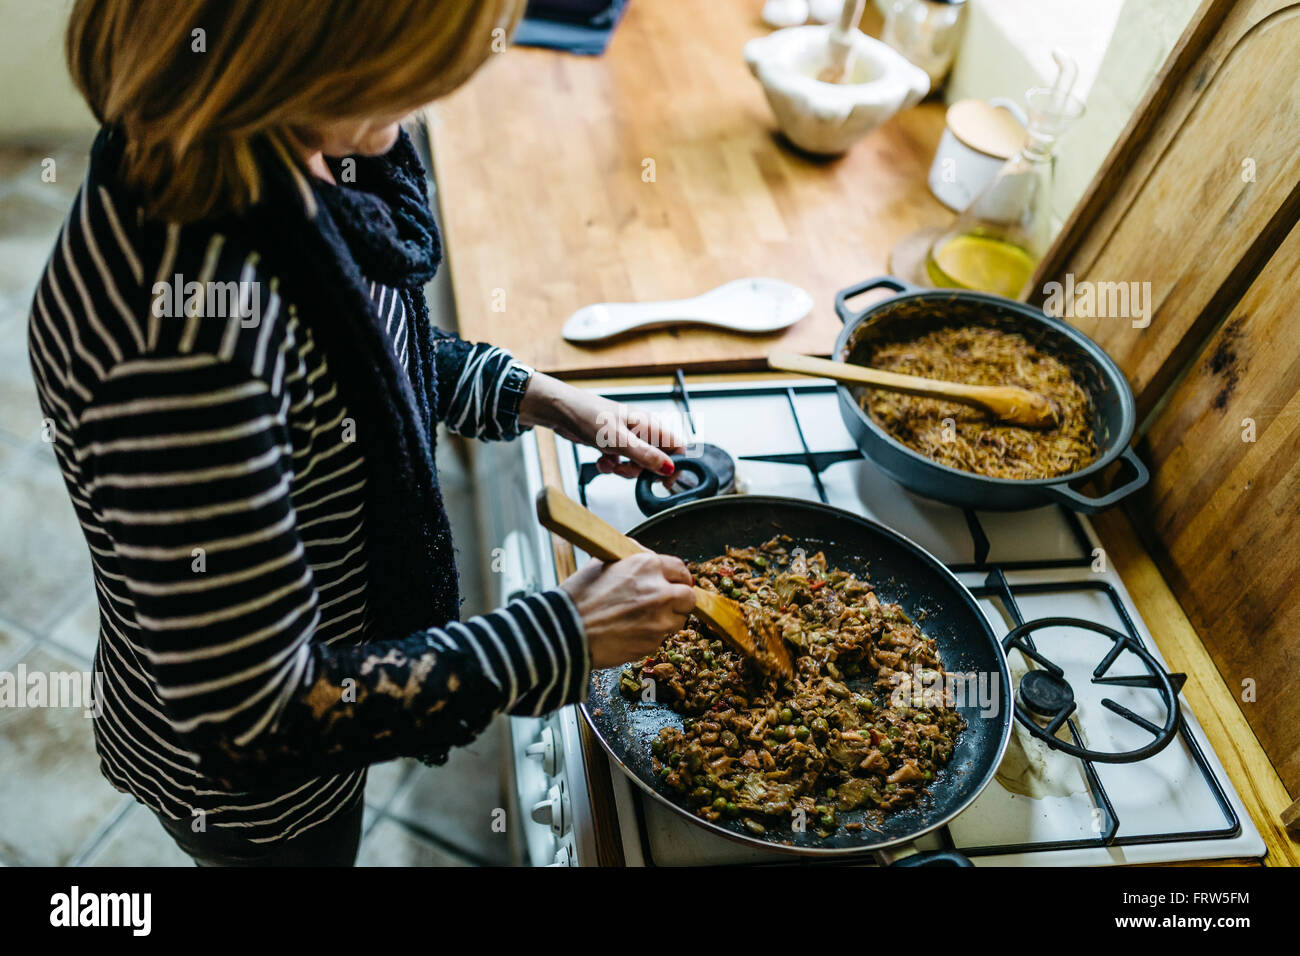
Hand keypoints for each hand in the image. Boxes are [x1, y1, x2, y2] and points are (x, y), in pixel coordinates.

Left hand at [520, 373, 685, 478]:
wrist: (561, 411)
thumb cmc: (588, 416)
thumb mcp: (619, 441)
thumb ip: (646, 456)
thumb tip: (669, 468)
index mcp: (649, 425)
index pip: (677, 447)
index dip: (674, 465)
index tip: (661, 479)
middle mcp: (641, 430)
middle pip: (656, 459)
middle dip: (641, 471)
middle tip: (625, 470)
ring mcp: (627, 437)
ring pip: (638, 463)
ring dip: (624, 470)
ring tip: (610, 465)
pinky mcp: (614, 443)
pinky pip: (622, 461)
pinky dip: (612, 466)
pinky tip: (602, 461)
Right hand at [560, 553, 695, 668]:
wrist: (565, 631)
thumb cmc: (579, 597)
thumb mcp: (603, 563)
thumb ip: (632, 560)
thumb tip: (647, 559)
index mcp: (647, 566)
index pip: (679, 569)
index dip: (678, 577)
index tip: (676, 583)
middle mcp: (659, 591)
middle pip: (688, 596)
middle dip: (678, 600)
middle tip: (664, 603)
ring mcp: (659, 619)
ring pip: (678, 620)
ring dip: (666, 619)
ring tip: (640, 619)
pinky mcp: (653, 642)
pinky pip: (661, 638)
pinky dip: (651, 636)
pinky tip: (630, 631)